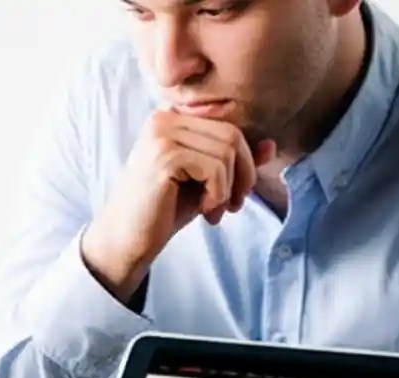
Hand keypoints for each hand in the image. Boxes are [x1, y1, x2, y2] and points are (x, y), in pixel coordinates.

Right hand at [81, 109, 276, 302]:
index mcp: (171, 118)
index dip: (244, 161)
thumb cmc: (163, 210)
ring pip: (227, 152)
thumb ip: (235, 161)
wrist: (125, 238)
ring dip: (229, 189)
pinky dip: (218, 194)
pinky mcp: (164, 156)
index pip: (228, 127)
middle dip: (243, 175)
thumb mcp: (205, 182)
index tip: (236, 194)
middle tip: (233, 206)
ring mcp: (162, 135)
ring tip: (214, 211)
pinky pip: (215, 169)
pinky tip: (204, 210)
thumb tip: (272, 144)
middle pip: (232, 136)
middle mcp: (164, 118)